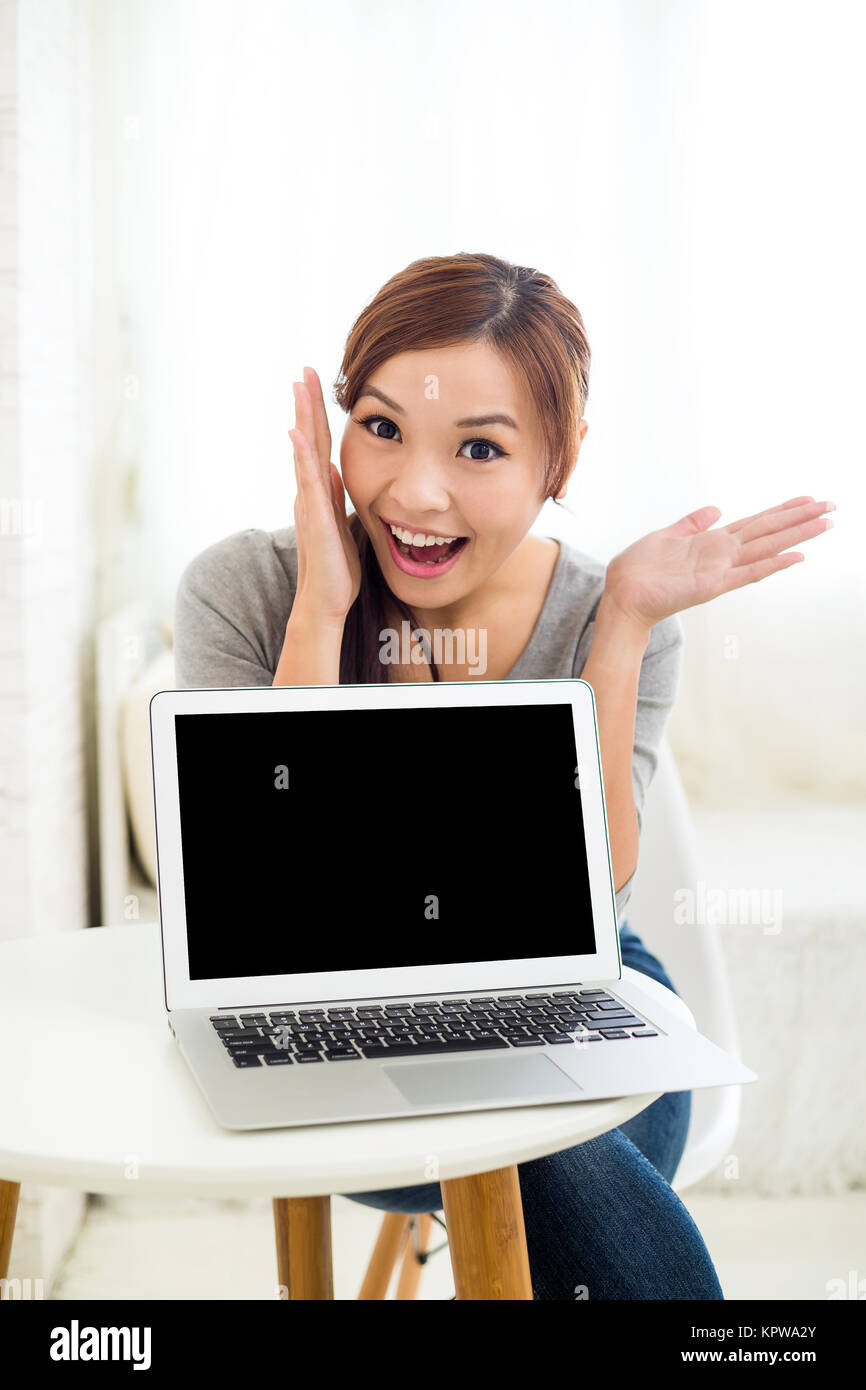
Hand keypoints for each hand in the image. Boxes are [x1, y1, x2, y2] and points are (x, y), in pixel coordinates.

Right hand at [289, 366, 360, 624]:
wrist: (326, 603)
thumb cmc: (336, 571)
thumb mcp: (342, 524)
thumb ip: (336, 497)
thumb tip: (333, 469)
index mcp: (322, 492)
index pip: (320, 444)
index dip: (318, 413)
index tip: (316, 382)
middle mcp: (311, 493)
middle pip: (308, 439)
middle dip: (307, 404)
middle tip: (305, 369)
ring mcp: (309, 504)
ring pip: (304, 452)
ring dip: (302, 418)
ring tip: (298, 386)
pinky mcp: (314, 520)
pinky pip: (307, 483)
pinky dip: (302, 458)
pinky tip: (296, 434)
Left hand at [602, 495, 835, 632]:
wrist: (621, 595)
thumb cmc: (639, 569)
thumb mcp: (666, 536)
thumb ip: (691, 523)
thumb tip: (716, 510)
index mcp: (712, 542)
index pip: (755, 523)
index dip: (782, 511)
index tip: (808, 499)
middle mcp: (723, 555)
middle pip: (769, 532)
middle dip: (800, 519)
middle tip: (831, 507)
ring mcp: (721, 570)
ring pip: (767, 549)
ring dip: (796, 536)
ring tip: (824, 524)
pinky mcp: (712, 585)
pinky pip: (748, 574)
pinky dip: (772, 565)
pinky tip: (795, 557)